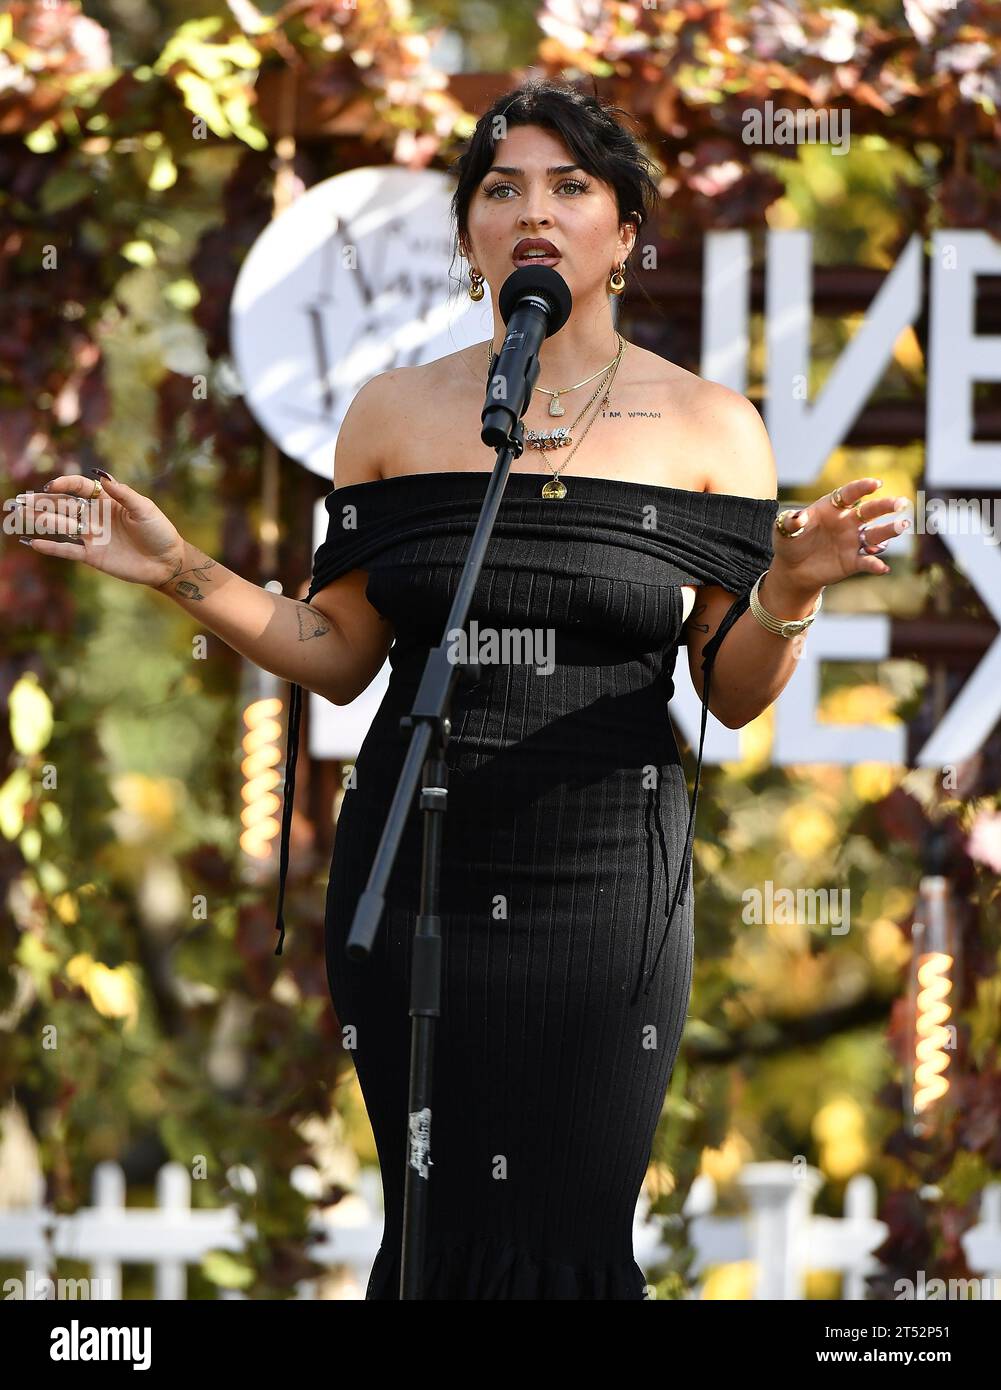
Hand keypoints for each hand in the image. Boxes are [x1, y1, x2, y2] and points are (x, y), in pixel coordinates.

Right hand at [12, 471, 184, 587]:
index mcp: (106, 501)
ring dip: (40, 520)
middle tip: (19, 499)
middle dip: (41, 502)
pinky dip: (51, 547)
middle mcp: (95, 516)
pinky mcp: (92, 555)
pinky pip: (67, 550)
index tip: (52, 486)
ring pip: (61, 526)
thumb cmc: (159, 531)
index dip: (64, 485)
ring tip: (19, 515)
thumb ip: (124, 494)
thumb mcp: (145, 509)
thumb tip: (105, 478)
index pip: (79, 488)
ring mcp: (92, 536)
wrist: (167, 561)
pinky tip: (33, 542)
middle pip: (63, 506)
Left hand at [769, 477, 909, 594]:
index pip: (850, 494)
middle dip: (886, 506)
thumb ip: (791, 521)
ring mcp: (853, 541)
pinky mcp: (853, 561)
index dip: (862, 488)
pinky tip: (882, 568)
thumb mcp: (783, 530)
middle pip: (870, 512)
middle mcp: (848, 522)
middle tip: (900, 503)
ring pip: (876, 534)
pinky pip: (867, 562)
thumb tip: (798, 517)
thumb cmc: (789, 542)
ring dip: (889, 530)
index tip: (875, 484)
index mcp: (833, 508)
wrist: (792, 569)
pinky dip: (875, 565)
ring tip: (901, 526)